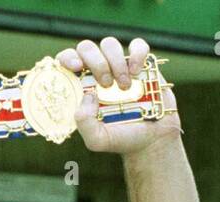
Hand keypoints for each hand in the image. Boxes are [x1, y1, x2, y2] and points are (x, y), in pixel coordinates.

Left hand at [57, 37, 181, 155]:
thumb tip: (87, 96)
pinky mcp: (142, 63)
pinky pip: (137, 44)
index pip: (66, 61)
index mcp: (81, 87)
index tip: (76, 66)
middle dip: (96, 62)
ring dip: (115, 62)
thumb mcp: (97, 140)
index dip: (67, 57)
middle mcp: (97, 72)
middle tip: (106, 85)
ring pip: (109, 44)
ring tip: (124, 86)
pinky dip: (137, 54)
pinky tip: (138, 72)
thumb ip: (84, 123)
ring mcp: (119, 65)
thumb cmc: (121, 138)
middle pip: (87, 47)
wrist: (153, 138)